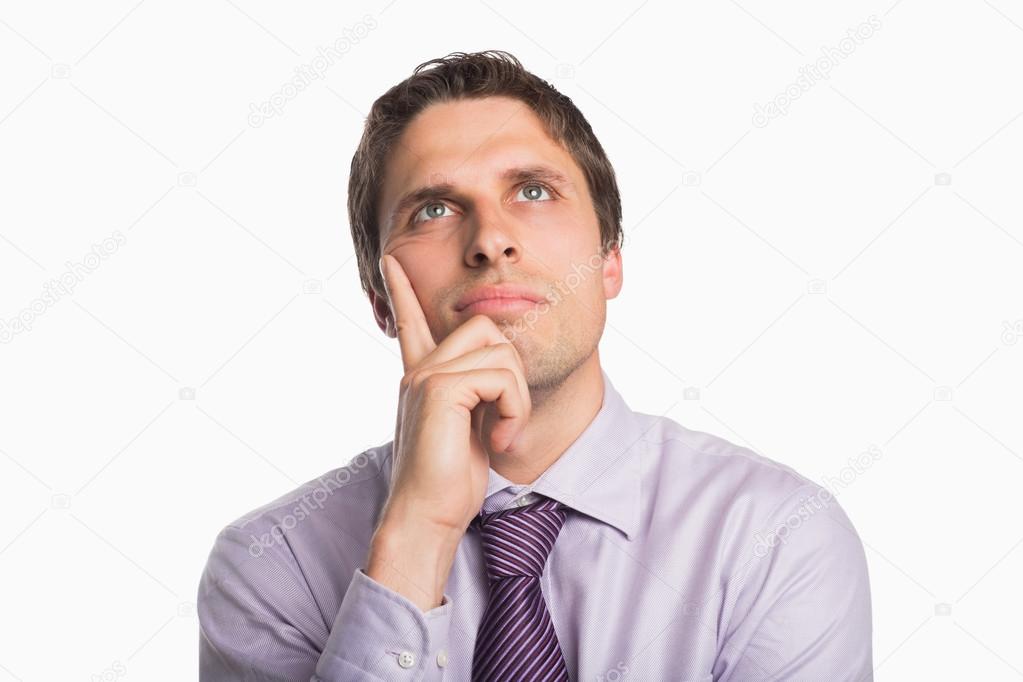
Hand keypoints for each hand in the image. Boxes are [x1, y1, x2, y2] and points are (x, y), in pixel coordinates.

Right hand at [365, 253, 531, 609]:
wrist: (426, 517)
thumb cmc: (450, 483)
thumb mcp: (468, 429)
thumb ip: (475, 396)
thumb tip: (499, 371)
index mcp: (421, 378)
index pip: (412, 324)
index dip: (403, 291)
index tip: (392, 262)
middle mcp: (418, 370)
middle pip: (485, 327)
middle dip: (512, 371)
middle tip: (507, 418)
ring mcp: (425, 376)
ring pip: (500, 351)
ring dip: (516, 397)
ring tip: (502, 433)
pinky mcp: (438, 389)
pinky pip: (501, 376)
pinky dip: (514, 409)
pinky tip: (501, 439)